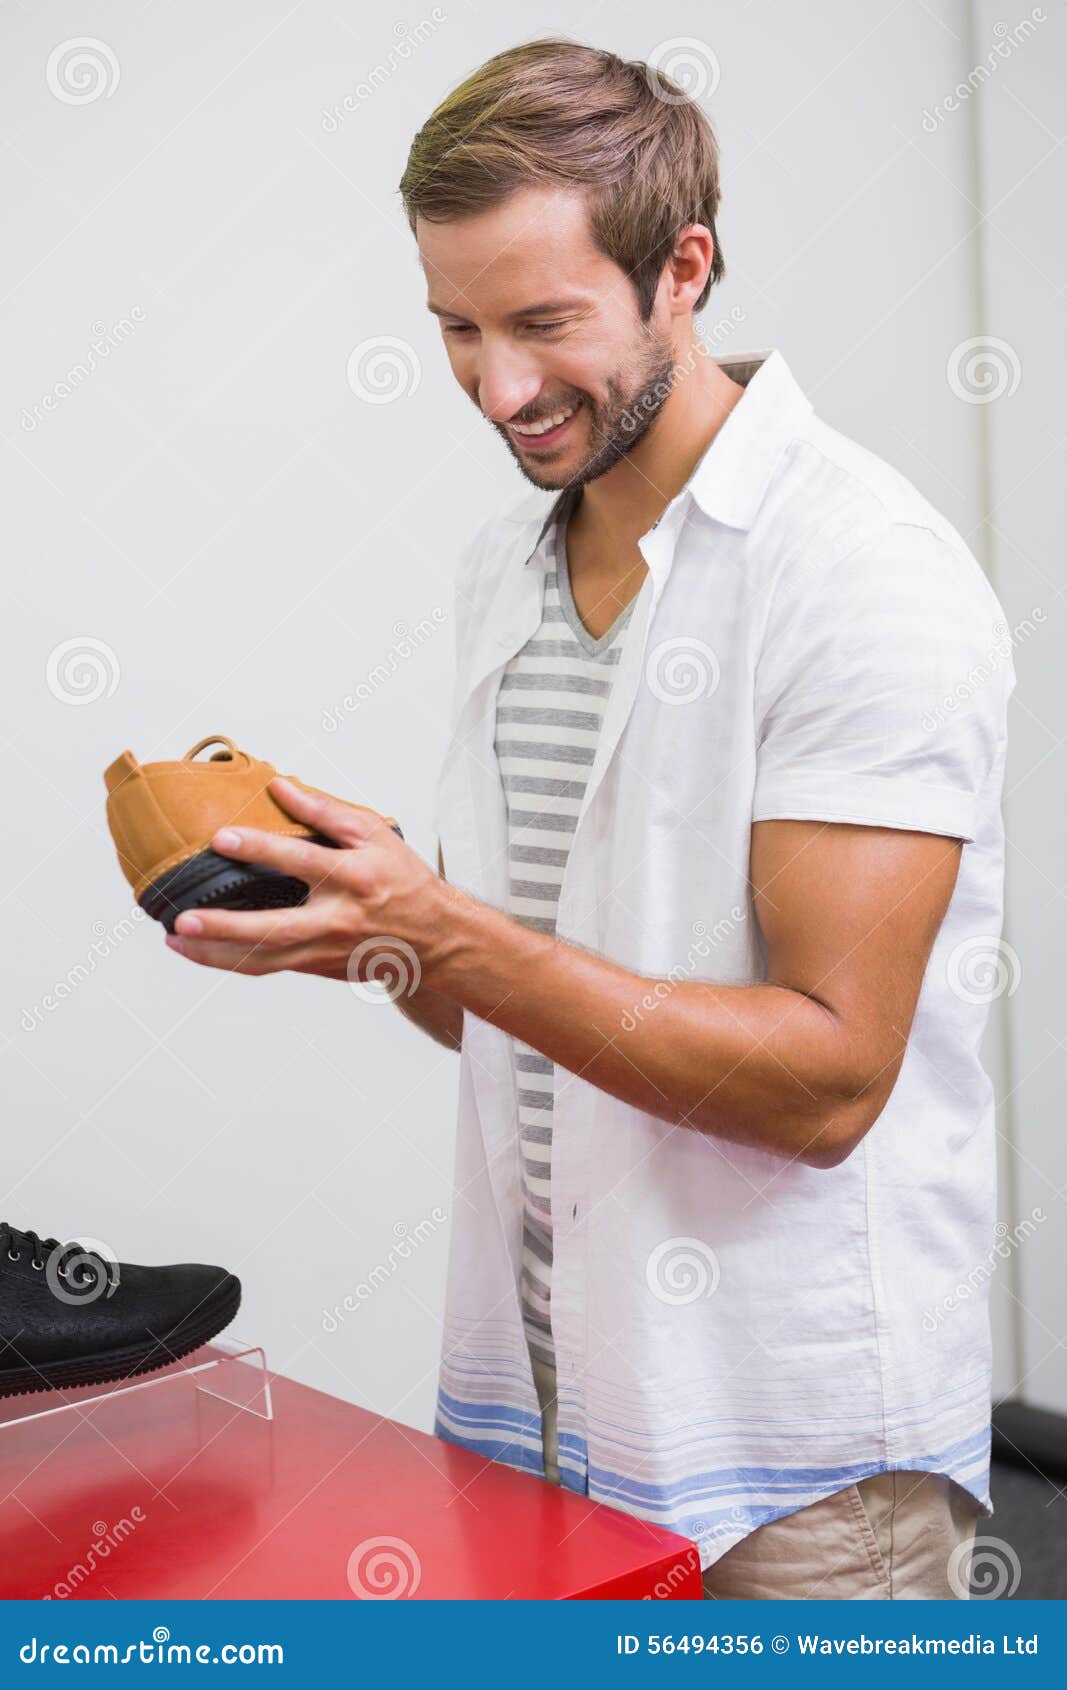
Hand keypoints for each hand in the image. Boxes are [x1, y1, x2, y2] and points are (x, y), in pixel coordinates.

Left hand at [164, 776, 453, 989]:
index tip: (221, 838)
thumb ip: (326, 811)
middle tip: (184, 920)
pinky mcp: (317, 966)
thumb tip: (281, 787)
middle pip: (275, 928)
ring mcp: (324, 949)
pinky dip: (232, 961)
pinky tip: (201, 952)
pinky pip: (268, 967)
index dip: (262, 848)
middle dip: (226, 927)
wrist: (433, 939)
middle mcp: (337, 919)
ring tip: (175, 940)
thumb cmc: (403, 881)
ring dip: (217, 954)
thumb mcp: (376, 836)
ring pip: (265, 959)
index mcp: (354, 878)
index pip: (302, 861)